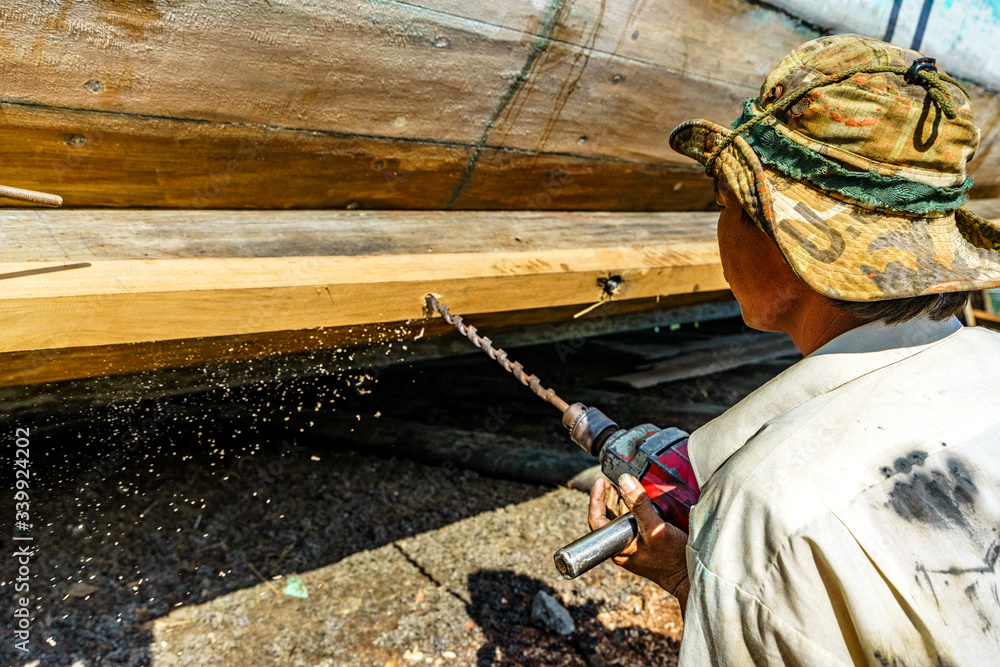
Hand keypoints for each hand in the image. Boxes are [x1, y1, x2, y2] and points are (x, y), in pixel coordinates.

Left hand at [589, 475, 689, 610]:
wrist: (689, 577)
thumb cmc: (672, 558)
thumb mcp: (655, 528)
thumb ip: (639, 505)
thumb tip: (625, 481)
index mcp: (617, 547)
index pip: (597, 520)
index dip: (596, 499)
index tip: (601, 481)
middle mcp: (622, 547)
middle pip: (607, 519)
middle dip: (607, 498)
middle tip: (609, 482)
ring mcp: (633, 546)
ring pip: (619, 521)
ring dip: (618, 503)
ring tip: (620, 487)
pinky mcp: (644, 544)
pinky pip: (633, 524)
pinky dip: (632, 510)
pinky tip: (638, 501)